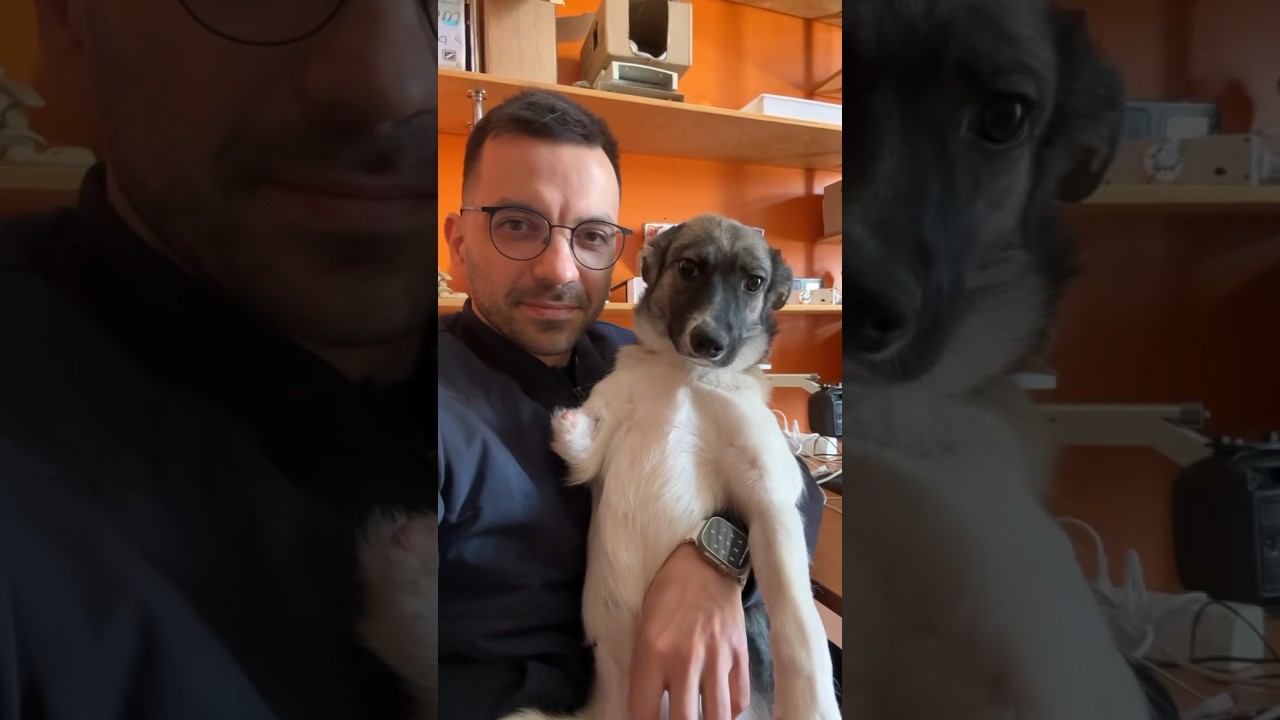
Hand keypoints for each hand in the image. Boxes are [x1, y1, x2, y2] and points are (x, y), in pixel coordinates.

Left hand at [628, 543, 749, 719]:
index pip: (644, 713)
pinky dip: (729, 711)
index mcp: (652, 652)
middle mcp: (685, 660)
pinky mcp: (741, 655)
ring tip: (699, 718)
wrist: (706, 563)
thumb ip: (645, 669)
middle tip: (675, 719)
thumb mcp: (643, 629)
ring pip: (716, 718)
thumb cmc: (667, 594)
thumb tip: (650, 707)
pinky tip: (719, 708)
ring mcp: (717, 658)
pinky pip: (739, 700)